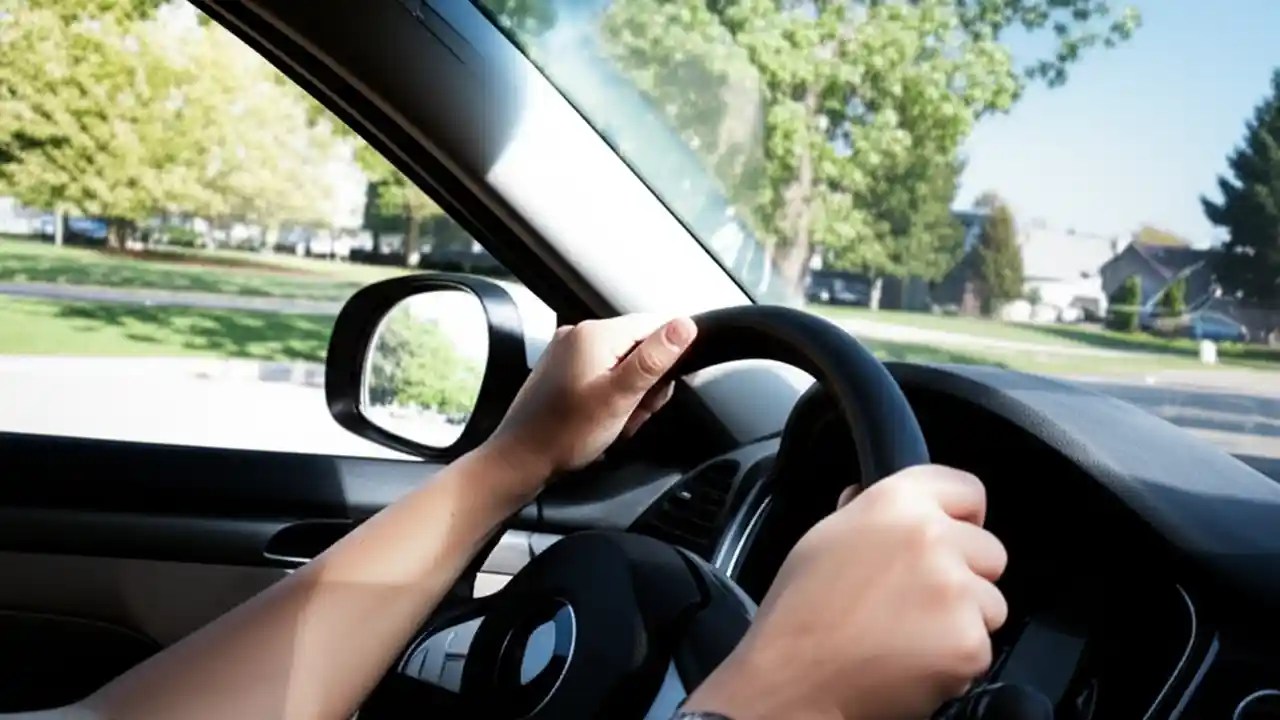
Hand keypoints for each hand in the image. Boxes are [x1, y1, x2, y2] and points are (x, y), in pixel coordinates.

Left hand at [482, 314, 696, 493]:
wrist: (520, 459)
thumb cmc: (565, 433)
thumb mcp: (619, 397)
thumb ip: (654, 359)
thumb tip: (685, 325)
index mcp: (594, 333)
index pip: (654, 324)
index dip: (666, 359)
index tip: (656, 390)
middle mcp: (579, 334)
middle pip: (639, 346)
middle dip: (644, 384)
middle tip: (630, 413)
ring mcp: (568, 351)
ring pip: (623, 364)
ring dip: (629, 395)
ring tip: (614, 420)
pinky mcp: (563, 369)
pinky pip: (604, 374)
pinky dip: (610, 396)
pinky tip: (601, 419)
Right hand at [683, 465, 1007, 719]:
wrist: (793, 675)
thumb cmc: (801, 609)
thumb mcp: (827, 536)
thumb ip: (868, 512)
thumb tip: (881, 502)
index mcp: (896, 502)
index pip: (968, 490)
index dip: (962, 517)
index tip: (953, 536)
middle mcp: (933, 538)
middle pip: (990, 551)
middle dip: (966, 575)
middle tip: (920, 597)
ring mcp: (956, 592)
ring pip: (991, 603)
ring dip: (963, 619)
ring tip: (910, 633)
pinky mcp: (968, 643)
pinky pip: (981, 647)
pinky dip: (955, 659)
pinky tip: (912, 659)